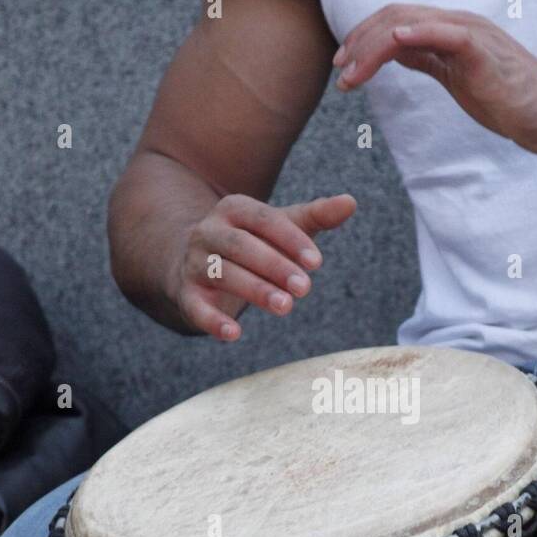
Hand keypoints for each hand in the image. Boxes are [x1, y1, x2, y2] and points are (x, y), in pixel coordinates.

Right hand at [170, 193, 356, 340]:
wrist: (194, 262)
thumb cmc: (252, 242)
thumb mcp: (282, 227)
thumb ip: (316, 215)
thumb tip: (350, 202)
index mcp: (234, 209)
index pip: (264, 220)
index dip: (291, 240)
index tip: (317, 262)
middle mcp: (209, 232)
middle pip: (241, 246)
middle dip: (274, 266)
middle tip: (305, 288)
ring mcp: (195, 263)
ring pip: (223, 274)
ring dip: (255, 290)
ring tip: (285, 307)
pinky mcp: (186, 294)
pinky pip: (196, 307)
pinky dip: (213, 321)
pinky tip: (234, 334)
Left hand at [333, 5, 536, 155]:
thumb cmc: (508, 100)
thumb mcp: (457, 76)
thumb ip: (429, 58)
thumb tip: (398, 50)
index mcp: (449, 30)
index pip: (395, 21)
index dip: (363, 39)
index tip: (343, 65)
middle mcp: (457, 24)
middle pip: (395, 17)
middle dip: (359, 43)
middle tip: (340, 72)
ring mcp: (471, 34)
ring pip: (409, 24)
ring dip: (372, 48)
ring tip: (351, 76)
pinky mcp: (483, 53)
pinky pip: (446, 34)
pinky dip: (417, 33)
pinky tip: (393, 42)